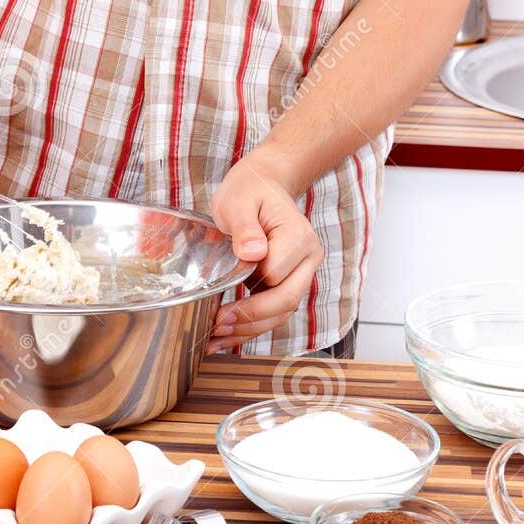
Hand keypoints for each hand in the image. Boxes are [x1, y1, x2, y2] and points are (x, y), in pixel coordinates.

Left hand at [206, 150, 322, 352]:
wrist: (262, 185)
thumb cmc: (250, 190)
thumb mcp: (239, 200)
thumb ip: (245, 226)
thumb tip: (253, 252)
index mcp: (298, 236)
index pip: (276, 273)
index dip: (249, 289)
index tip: (219, 302)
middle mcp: (307, 258)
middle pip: (286, 300)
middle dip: (251, 318)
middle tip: (218, 325)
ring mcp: (300, 273)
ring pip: (282, 312)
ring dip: (250, 329)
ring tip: (216, 338)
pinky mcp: (287, 283)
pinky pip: (274, 311)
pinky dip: (251, 326)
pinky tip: (226, 335)